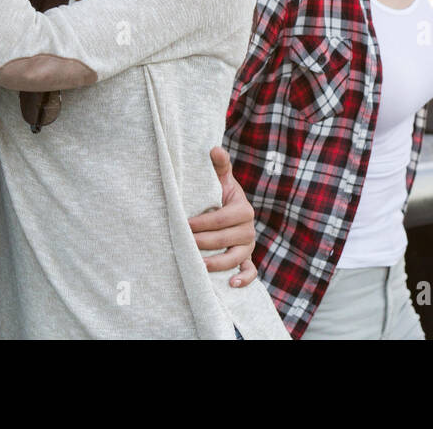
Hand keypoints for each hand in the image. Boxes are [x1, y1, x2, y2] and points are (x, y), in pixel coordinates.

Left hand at [189, 146, 258, 286]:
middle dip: (202, 242)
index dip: (201, 223)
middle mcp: (248, 228)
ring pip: (235, 258)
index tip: (183, 224)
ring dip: (216, 263)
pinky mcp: (247, 259)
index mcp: (243, 208)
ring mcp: (248, 245)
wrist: (228, 208)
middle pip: (224, 239)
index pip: (221, 218)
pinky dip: (243, 279)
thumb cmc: (219, 194)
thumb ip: (219, 166)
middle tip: (182, 244)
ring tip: (197, 264)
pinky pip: (250, 271)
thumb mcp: (220, 179)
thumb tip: (213, 149)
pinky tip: (230, 284)